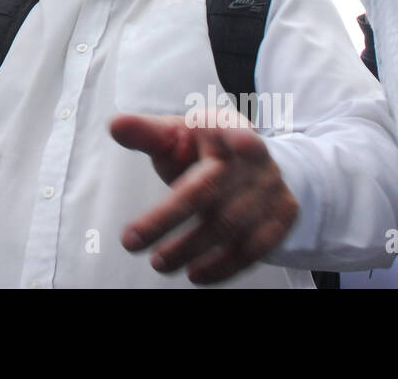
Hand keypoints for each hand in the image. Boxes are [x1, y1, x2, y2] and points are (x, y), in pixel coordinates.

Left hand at [111, 111, 297, 283]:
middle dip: (167, 217)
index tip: (243, 142)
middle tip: (130, 241)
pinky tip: (195, 273)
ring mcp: (271, 187)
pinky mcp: (282, 216)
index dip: (239, 136)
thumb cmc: (201, 150)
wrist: (250, 167)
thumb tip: (115, 125)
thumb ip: (146, 134)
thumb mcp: (175, 136)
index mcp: (225, 127)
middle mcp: (254, 157)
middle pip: (210, 189)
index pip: (231, 129)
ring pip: (230, 225)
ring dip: (190, 248)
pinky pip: (254, 248)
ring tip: (158, 262)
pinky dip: (223, 266)